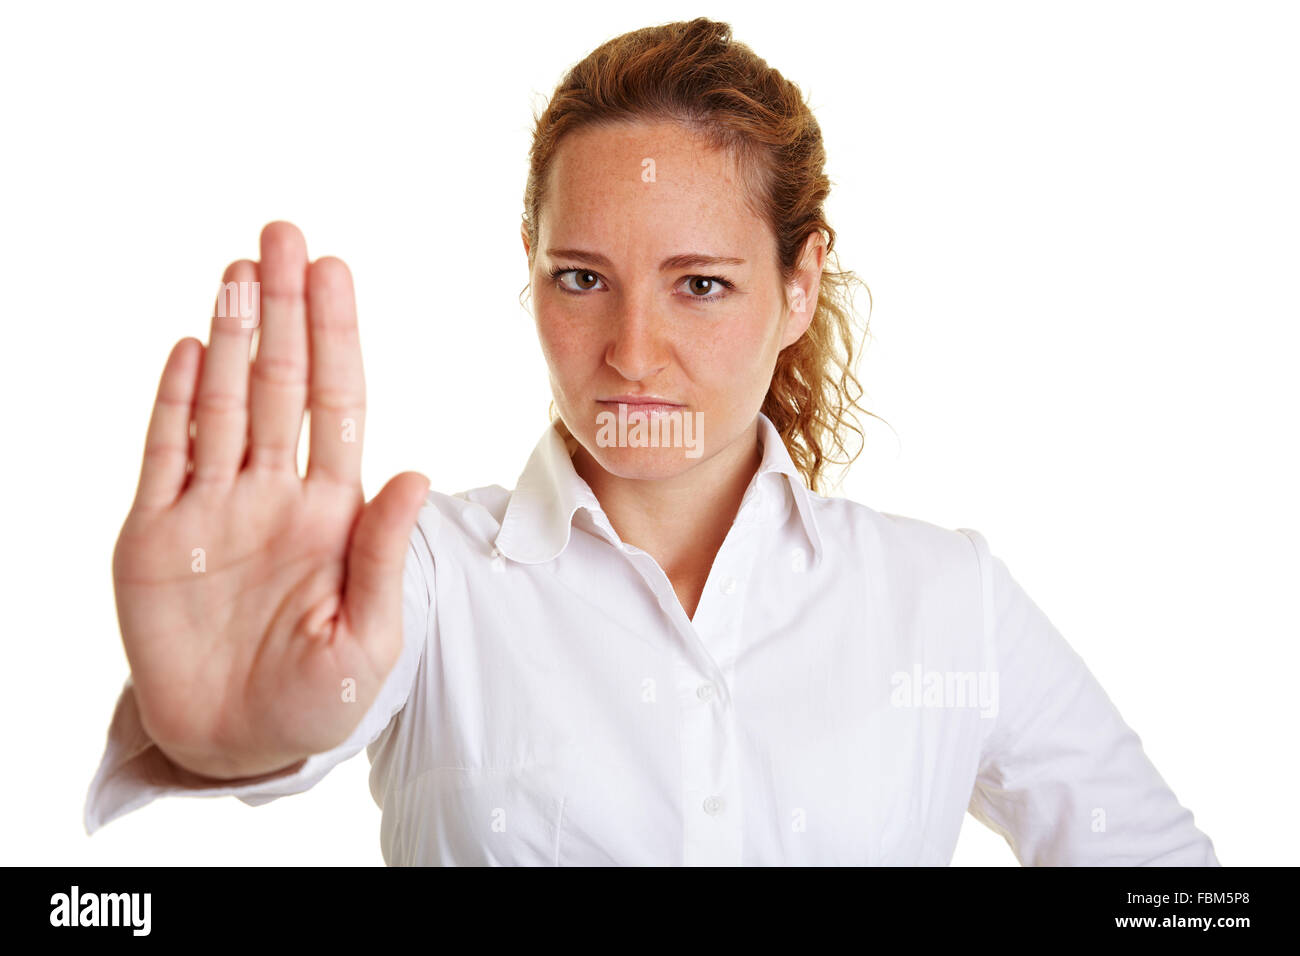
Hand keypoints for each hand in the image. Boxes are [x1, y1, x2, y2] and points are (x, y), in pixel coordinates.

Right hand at [111, 221, 428, 779]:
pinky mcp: (155, 535)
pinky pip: (164, 453)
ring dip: (227, 336)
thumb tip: (415, 474)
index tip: (335, 272)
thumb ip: (384, 554)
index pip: (336, 403)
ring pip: (220, 402)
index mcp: (333, 509)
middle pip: (277, 381)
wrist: (238, 742)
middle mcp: (273, 492)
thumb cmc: (319, 699)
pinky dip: (172, 400)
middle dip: (282, 309)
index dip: (334, 337)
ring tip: (239, 270)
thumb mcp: (366, 636)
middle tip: (283, 234)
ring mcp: (212, 507)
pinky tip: (186, 346)